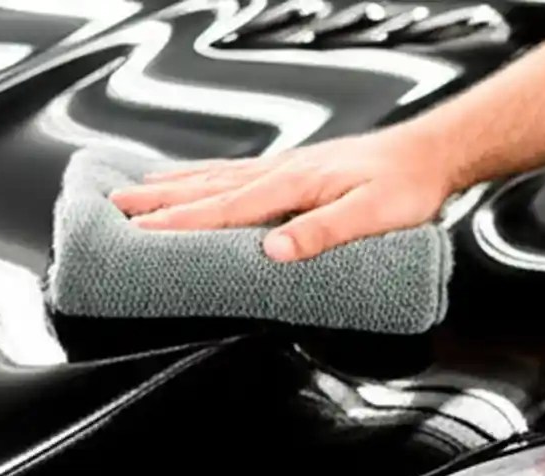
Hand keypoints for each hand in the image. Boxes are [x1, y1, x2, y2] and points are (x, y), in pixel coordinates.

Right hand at [108, 122, 459, 261]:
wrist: (430, 155)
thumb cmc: (406, 185)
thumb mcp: (372, 215)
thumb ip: (322, 232)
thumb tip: (274, 251)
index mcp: (292, 184)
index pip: (223, 208)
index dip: (179, 222)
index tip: (140, 229)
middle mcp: (280, 171)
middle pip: (205, 188)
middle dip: (157, 200)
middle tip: (114, 207)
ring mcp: (283, 168)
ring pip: (213, 178)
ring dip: (171, 187)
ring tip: (135, 192)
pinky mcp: (292, 170)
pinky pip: (232, 173)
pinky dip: (202, 177)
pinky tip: (192, 180)